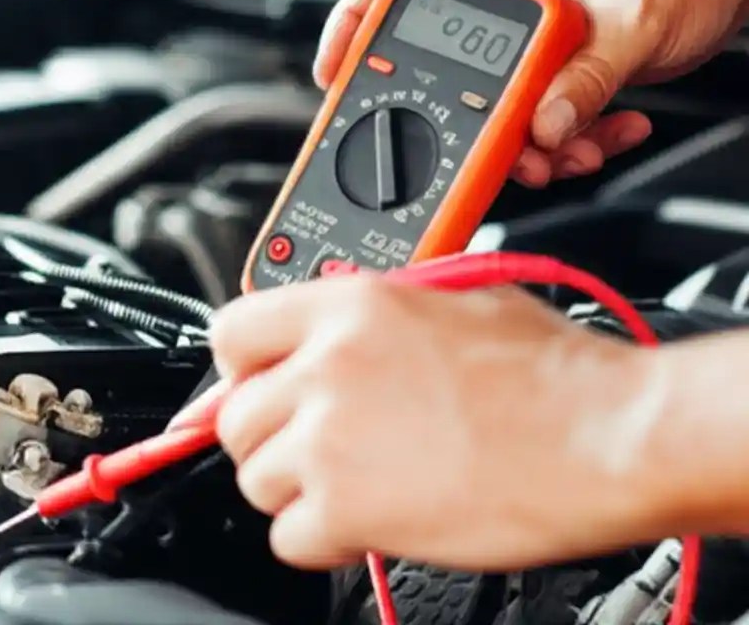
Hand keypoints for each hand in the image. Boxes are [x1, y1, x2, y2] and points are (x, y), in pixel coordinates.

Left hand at [174, 275, 675, 570]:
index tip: (257, 390)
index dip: (242, 370)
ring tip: (359, 486)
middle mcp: (325, 368)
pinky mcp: (345, 507)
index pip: (231, 333)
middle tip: (322, 450)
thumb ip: (376, 313)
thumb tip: (334, 334)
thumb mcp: (458, 299)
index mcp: (346, 308)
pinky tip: (370, 523)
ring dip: (298, 491)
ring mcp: (328, 439)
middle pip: (235, 417)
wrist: (609, 437)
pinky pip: (286, 537)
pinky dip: (322, 540)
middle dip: (273, 440)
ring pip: (253, 479)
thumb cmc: (555, 375)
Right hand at [316, 0, 748, 187]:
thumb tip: (542, 128)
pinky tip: (608, 133)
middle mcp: (499, 6)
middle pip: (439, 75)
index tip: (335, 80)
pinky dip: (571, 143)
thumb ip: (585, 78)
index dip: (349, 32)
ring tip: (572, 148)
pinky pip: (538, 123)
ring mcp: (525, 46)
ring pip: (492, 114)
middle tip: (491, 155)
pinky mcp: (553, 75)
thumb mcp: (634, 18)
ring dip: (532, 150)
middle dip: (467, 130)